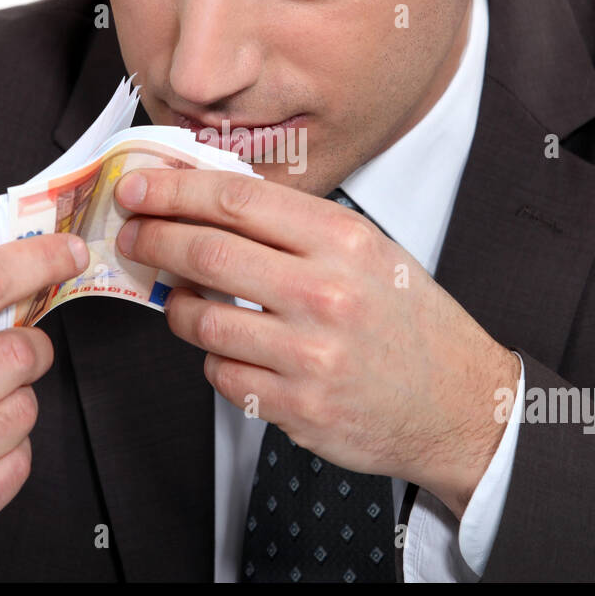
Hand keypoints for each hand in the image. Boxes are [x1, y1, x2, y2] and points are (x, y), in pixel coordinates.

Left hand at [114, 168, 519, 517]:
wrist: (461, 404)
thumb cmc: (411, 324)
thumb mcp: (371, 252)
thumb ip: (298, 228)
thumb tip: (210, 202)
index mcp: (344, 242)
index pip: (236, 201)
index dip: (174, 190)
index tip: (139, 187)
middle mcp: (325, 294)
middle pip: (206, 252)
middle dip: (154, 239)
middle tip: (133, 235)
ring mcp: (308, 355)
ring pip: (201, 320)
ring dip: (178, 307)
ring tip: (184, 300)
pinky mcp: (295, 407)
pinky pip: (220, 374)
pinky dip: (214, 359)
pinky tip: (235, 350)